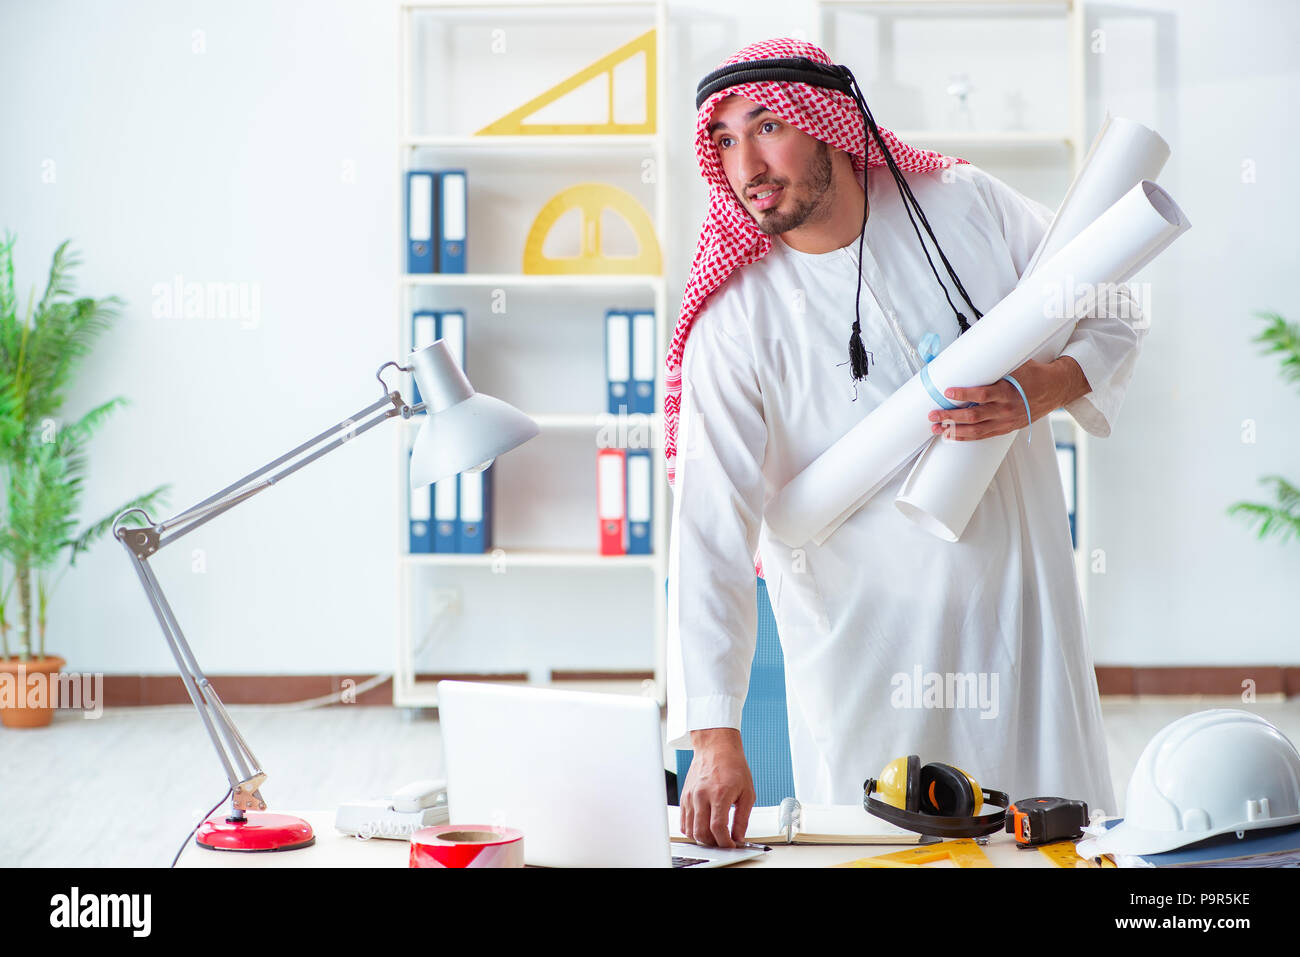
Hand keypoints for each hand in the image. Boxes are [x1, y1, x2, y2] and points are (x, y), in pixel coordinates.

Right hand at [679, 729, 754, 847]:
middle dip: (714, 843)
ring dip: (702, 838)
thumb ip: (742, 818)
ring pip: (690, 830)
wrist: (716, 747)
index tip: (731, 845)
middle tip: (723, 842)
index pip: (718, 828)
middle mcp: (701, 795)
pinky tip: (702, 827)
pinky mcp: (684, 796)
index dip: (725, 842)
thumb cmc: (732, 765)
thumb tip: (738, 836)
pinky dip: (692, 829)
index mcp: (719, 794)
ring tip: (713, 835)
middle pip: (702, 832)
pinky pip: (683, 821)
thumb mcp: (747, 792)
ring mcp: (690, 796)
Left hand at [926, 357, 1070, 441]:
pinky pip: (982, 436)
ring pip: (976, 430)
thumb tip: (973, 353)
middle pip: (974, 416)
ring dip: (954, 430)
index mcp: (1008, 391)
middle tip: (933, 415)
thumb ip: (995, 365)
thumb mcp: (1016, 365)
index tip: (948, 391)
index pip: (983, 394)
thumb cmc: (1034, 375)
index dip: (964, 393)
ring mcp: (1005, 421)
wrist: (1055, 389)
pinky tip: (952, 436)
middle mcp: (1006, 409)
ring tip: (937, 429)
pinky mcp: (1005, 428)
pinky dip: (966, 437)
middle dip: (950, 416)